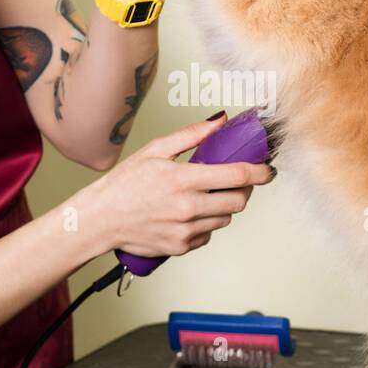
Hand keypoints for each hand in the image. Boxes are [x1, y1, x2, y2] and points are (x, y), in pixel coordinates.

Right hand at [76, 112, 273, 257]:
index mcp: (183, 179)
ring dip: (224, 206)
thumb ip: (191, 135)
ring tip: (205, 196)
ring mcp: (185, 230)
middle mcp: (188, 207)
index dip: (260, 172)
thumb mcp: (155, 150)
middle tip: (234, 181)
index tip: (268, 169)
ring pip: (225, 219)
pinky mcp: (181, 246)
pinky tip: (188, 213)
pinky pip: (208, 234)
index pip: (237, 176)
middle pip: (239, 201)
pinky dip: (206, 223)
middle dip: (243, 190)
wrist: (100, 219)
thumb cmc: (124, 184)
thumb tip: (219, 121)